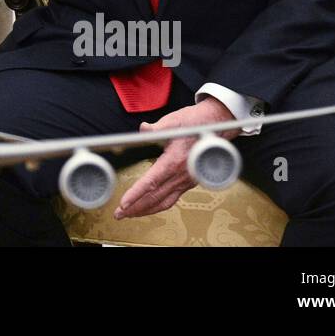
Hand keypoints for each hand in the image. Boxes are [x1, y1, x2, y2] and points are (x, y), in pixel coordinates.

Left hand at [113, 97, 236, 219]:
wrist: (216, 127)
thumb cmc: (195, 123)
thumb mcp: (175, 121)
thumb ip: (157, 127)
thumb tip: (144, 129)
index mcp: (175, 161)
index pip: (152, 182)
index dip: (137, 194)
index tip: (124, 203)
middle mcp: (181, 175)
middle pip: (155, 197)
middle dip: (136, 208)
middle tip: (119, 214)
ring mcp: (186, 180)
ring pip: (164, 202)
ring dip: (145, 210)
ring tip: (130, 215)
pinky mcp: (189, 182)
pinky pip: (172, 199)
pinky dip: (158, 206)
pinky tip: (149, 208)